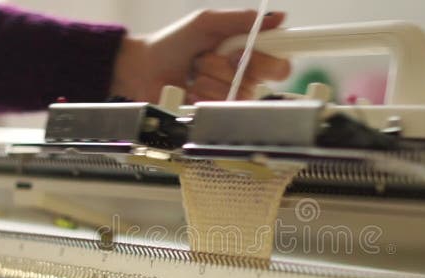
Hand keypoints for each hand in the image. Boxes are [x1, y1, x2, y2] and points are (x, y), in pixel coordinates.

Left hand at [111, 10, 291, 102]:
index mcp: (249, 52)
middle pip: (259, 79)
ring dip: (210, 76)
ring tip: (195, 69)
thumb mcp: (207, 22)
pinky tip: (191, 87)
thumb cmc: (174, 42)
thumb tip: (278, 17)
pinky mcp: (217, 113)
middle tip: (209, 56)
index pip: (280, 62)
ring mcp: (231, 96)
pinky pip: (222, 106)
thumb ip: (241, 19)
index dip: (267, 59)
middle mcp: (246, 76)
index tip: (242, 52)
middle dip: (229, 64)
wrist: (145, 67)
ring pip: (238, 92)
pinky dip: (202, 93)